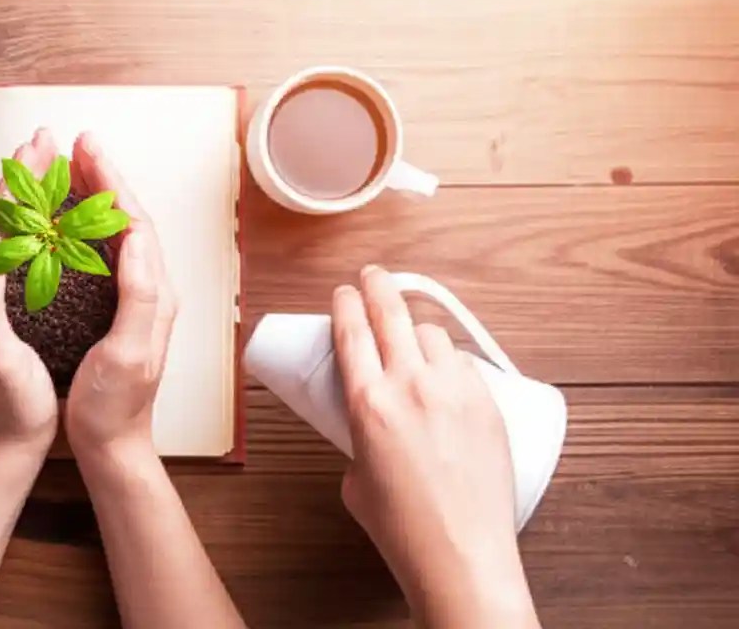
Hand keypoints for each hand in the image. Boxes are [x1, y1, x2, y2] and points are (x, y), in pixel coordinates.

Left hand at [0, 131, 60, 453]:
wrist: (7, 446)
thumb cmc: (9, 407)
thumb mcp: (0, 359)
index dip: (17, 183)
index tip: (39, 152)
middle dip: (21, 176)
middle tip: (45, 142)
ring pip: (6, 229)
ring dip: (27, 194)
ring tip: (49, 167)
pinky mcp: (1, 309)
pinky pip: (16, 251)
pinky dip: (34, 223)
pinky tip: (53, 218)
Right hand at [65, 133, 177, 456]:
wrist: (112, 446)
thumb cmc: (114, 408)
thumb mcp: (129, 354)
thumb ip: (138, 297)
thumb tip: (135, 242)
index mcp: (154, 294)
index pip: (135, 221)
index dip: (111, 181)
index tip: (87, 150)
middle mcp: (150, 290)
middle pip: (127, 217)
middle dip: (104, 176)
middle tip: (78, 144)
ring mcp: (134, 299)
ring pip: (116, 231)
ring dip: (96, 194)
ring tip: (73, 167)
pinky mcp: (117, 310)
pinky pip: (105, 251)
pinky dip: (87, 224)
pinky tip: (68, 219)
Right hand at [332, 265, 539, 628]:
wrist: (461, 554)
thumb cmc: (404, 528)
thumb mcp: (356, 477)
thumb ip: (360, 435)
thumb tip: (373, 421)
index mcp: (368, 404)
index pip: (352, 330)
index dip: (345, 302)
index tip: (344, 291)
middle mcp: (411, 386)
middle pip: (392, 312)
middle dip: (379, 286)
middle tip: (374, 277)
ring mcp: (455, 391)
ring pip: (433, 332)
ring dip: (417, 328)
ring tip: (412, 336)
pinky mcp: (488, 404)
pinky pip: (464, 363)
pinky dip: (449, 360)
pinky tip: (445, 373)